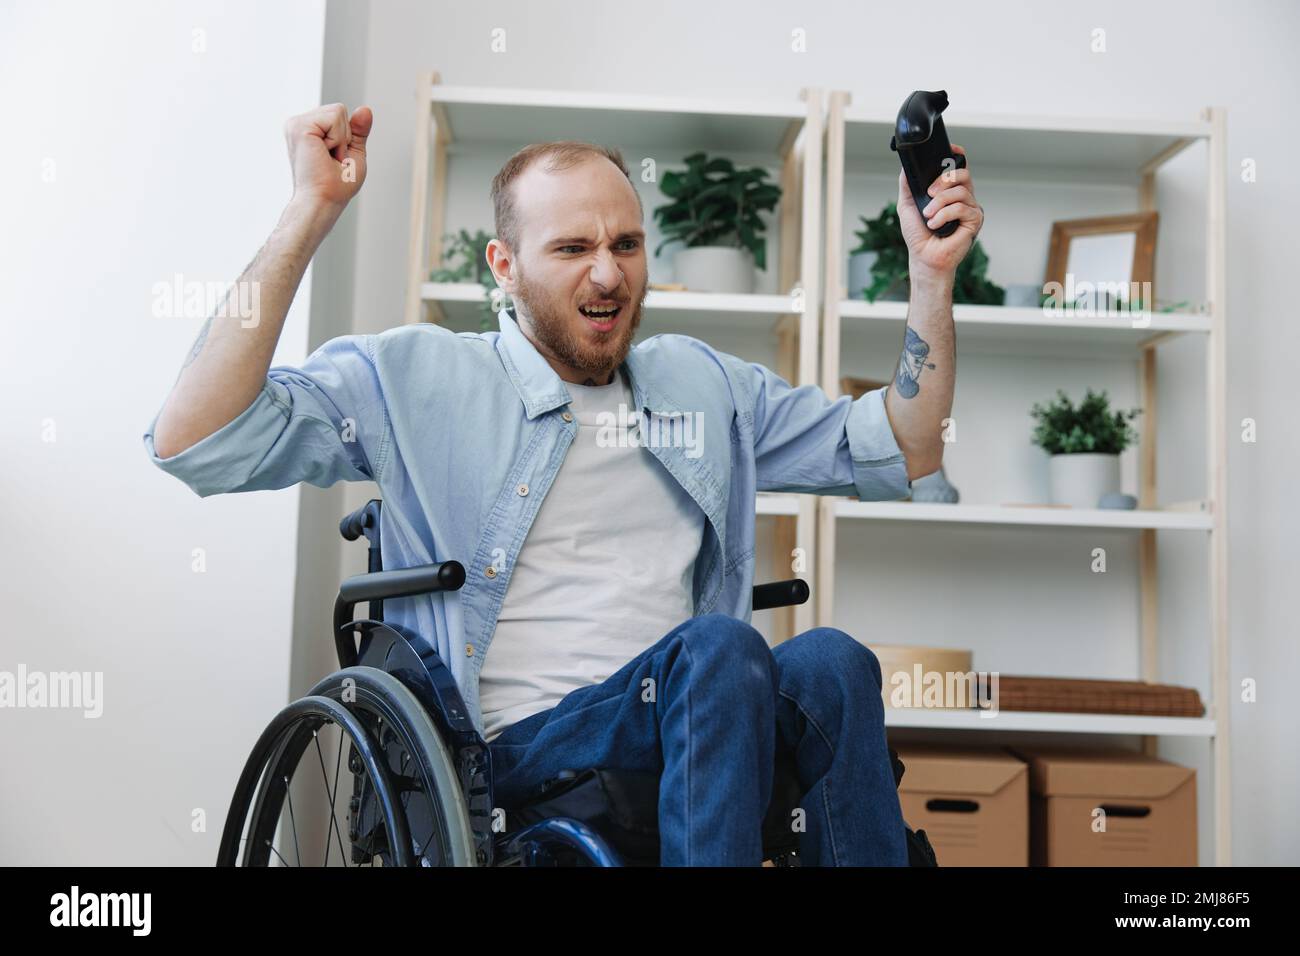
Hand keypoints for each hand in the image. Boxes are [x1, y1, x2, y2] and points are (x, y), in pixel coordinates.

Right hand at [284, 103, 372, 210]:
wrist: (323, 201)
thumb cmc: (336, 187)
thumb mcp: (353, 153)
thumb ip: (358, 131)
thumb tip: (365, 109)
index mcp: (309, 131)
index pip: (339, 114)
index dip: (347, 137)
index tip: (335, 159)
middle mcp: (299, 124)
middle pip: (339, 109)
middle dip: (345, 136)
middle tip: (331, 160)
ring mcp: (295, 124)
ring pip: (337, 110)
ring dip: (341, 139)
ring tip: (327, 157)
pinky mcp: (298, 126)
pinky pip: (334, 116)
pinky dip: (338, 138)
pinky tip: (324, 153)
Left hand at [896, 143, 982, 280]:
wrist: (924, 257)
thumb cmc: (918, 235)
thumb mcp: (907, 205)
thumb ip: (907, 185)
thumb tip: (906, 167)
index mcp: (949, 191)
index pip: (958, 166)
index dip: (957, 155)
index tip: (950, 148)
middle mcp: (962, 196)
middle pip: (962, 173)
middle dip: (943, 179)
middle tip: (929, 193)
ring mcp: (970, 207)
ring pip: (960, 191)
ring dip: (939, 203)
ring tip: (928, 215)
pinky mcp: (975, 220)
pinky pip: (961, 207)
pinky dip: (944, 215)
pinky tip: (935, 225)